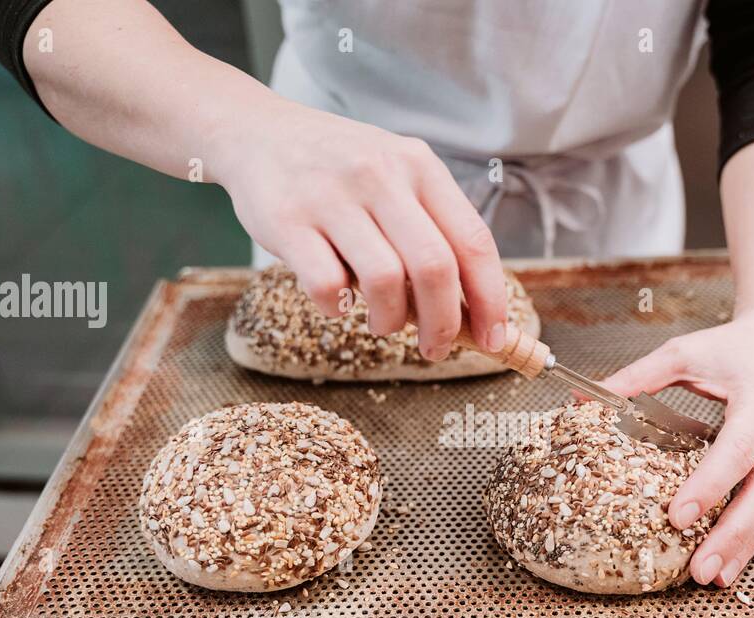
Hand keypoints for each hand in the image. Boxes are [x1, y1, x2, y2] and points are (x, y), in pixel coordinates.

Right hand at [213, 101, 507, 359]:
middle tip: (437, 349)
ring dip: (390, 321)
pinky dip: (339, 308)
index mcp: (420, 167)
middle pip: (434, 268)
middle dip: (444, 324)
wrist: (258, 132)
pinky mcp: (288, 220)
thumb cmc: (341, 170)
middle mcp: (380, 176)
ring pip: (385, 281)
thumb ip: (431, 229)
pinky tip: (338, 302)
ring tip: (382, 324)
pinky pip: (328, 285)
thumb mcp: (395, 177)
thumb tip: (469, 310)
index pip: (473, 242)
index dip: (490, 299)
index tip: (494, 338)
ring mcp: (332, 197)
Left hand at [600, 308, 753, 586]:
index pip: (736, 449)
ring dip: (751, 545)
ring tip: (719, 577)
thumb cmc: (731, 348)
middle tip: (699, 569)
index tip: (677, 517)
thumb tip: (582, 398)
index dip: (709, 485)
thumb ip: (637, 378)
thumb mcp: (683, 353)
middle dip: (732, 535)